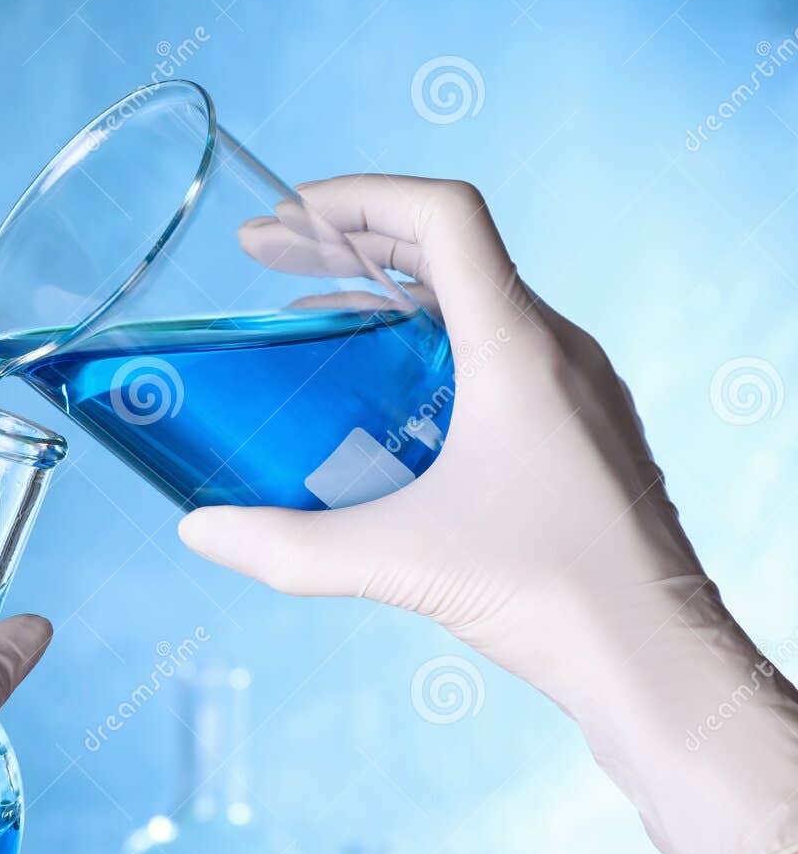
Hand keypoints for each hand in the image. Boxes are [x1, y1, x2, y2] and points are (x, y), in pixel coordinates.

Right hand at [180, 174, 797, 853]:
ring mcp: (572, 389)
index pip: (441, 217)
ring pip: (472, 303)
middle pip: (447, 251)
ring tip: (312, 322)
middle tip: (271, 255)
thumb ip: (287, 546)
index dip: (356, 196)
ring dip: (387, 295)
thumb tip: (199, 530)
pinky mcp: (576, 431)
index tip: (287, 216)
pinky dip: (426, 348)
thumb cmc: (556, 594)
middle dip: (351, 241)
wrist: (655, 657)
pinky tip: (380, 403)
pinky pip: (494, 354)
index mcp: (518, 349)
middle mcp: (554, 350)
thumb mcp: (399, 562)